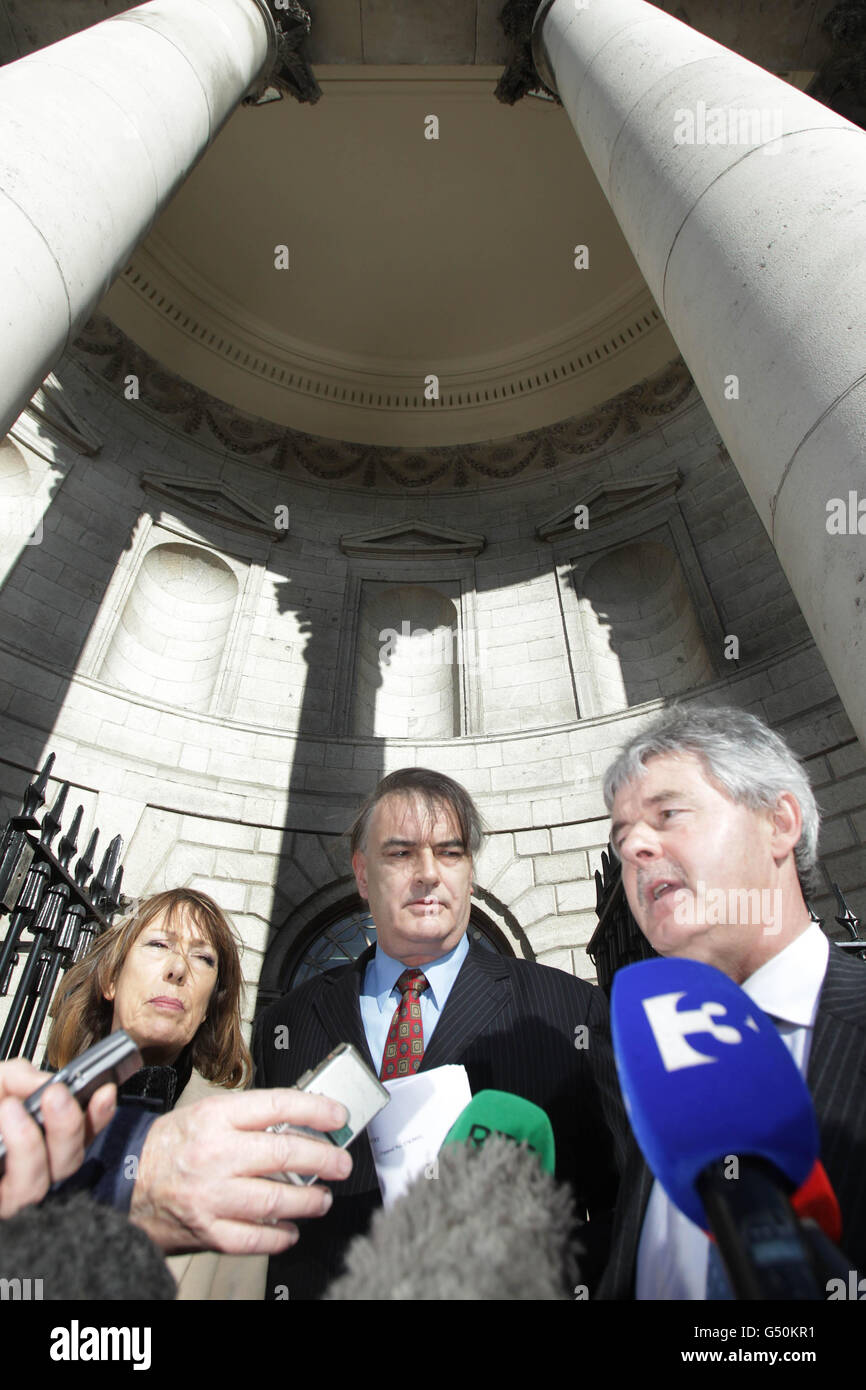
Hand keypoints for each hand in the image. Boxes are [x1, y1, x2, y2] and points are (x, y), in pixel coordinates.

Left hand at [0, 1059, 116, 1217]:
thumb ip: (19, 1075)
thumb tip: (46, 1083)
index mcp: (40, 1141)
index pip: (83, 1134)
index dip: (99, 1116)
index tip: (103, 1091)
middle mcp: (30, 1172)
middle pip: (67, 1164)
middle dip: (68, 1128)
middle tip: (56, 1096)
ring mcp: (8, 1195)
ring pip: (35, 1188)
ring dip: (29, 1147)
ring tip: (11, 1111)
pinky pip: (6, 1199)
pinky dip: (8, 1160)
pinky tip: (0, 1129)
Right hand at [129, 1087, 352, 1254]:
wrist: (122, 1181)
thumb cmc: (167, 1146)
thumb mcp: (204, 1114)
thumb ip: (247, 1118)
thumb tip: (297, 1123)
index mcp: (215, 1117)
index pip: (278, 1106)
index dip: (316, 1110)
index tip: (338, 1117)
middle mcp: (215, 1154)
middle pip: (285, 1154)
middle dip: (324, 1159)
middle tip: (341, 1163)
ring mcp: (211, 1196)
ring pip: (276, 1200)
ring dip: (308, 1201)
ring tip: (322, 1198)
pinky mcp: (207, 1230)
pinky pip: (255, 1238)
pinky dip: (279, 1236)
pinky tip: (290, 1229)